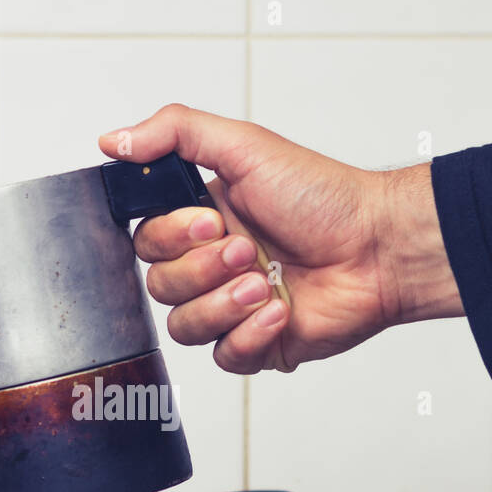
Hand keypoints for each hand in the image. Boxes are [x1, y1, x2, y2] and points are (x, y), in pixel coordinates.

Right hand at [98, 104, 462, 373]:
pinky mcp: (257, 346)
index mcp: (201, 222)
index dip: (170, 238)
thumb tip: (113, 140)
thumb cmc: (325, 197)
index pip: (145, 243)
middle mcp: (212, 267)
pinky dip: (250, 335)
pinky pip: (223, 358)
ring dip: (223, 304)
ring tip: (265, 283)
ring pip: (184, 328)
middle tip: (247, 250)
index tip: (210, 220)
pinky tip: (280, 311)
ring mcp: (232, 309)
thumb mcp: (245, 145)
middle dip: (202, 270)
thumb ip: (175, 133)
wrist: (379, 247)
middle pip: (159, 288)